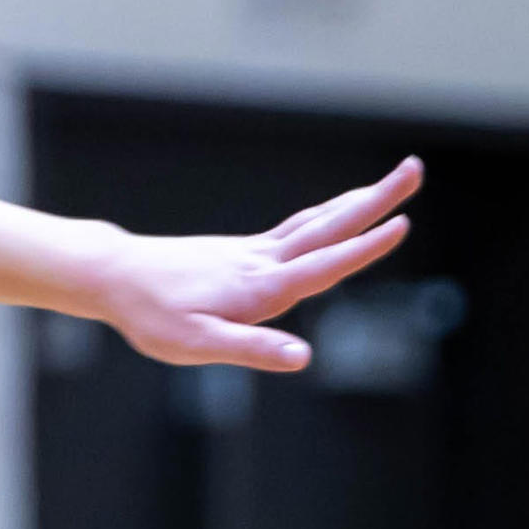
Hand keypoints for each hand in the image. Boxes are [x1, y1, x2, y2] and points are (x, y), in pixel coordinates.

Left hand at [83, 159, 422, 370]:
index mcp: (260, 287)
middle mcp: (264, 262)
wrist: (113, 275)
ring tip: (393, 184)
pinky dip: (330, 216)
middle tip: (414, 170)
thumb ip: (252, 350)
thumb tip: (303, 358)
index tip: (401, 224)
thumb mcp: (197, 346)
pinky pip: (300, 228)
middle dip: (377, 200)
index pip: (323, 265)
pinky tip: (340, 214)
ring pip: (318, 222)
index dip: (364, 248)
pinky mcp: (246, 252)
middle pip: (331, 226)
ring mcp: (255, 252)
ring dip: (359, 202)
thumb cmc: (152, 317)